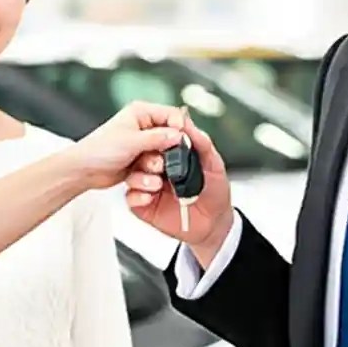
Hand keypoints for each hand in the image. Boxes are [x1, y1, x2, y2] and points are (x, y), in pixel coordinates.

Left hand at [63, 101, 185, 190]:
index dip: (179, 128)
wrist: (84, 171)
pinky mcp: (141, 163)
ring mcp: (144, 147)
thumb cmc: (99, 150)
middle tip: (155, 161)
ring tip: (139, 169)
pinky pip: (155, 171)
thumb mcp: (131, 141)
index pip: (171, 115)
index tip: (183, 142)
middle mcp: (144, 128)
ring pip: (164, 158)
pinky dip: (147, 177)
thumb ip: (158, 138)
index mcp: (141, 113)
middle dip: (165, 154)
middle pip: (171, 139)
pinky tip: (133, 177)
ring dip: (154, 168)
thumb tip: (179, 135)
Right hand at [124, 111, 233, 255]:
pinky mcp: (144, 206)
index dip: (155, 138)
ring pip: (132, 176)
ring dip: (141, 177)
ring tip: (157, 183)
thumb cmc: (215, 192)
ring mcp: (149, 187)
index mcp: (172, 155)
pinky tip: (151, 196)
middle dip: (147, 158)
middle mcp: (158, 169)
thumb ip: (201, 142)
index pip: (155, 141)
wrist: (215, 223)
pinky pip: (132, 198)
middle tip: (159, 163)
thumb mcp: (214, 163)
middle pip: (140, 156)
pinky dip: (138, 196)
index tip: (162, 138)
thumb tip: (187, 123)